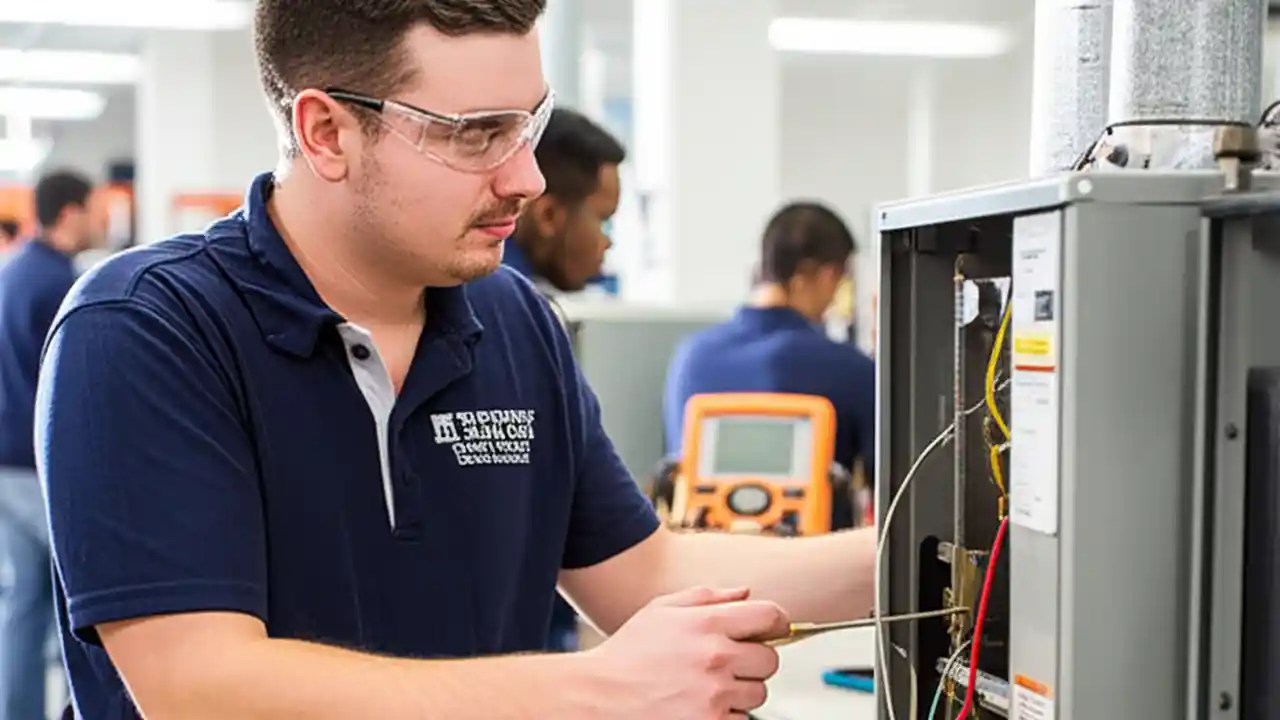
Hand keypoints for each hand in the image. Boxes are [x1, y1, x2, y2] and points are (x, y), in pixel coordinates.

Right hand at [581, 586, 789, 718]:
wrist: (600, 696)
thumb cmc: (629, 654)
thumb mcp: (661, 610)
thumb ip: (707, 596)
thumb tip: (745, 592)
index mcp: (708, 623)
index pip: (770, 616)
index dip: (776, 622)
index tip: (771, 630)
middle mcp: (717, 658)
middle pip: (770, 660)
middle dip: (754, 662)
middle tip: (727, 664)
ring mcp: (716, 695)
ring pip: (758, 694)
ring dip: (740, 692)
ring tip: (707, 687)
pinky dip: (726, 716)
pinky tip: (700, 707)